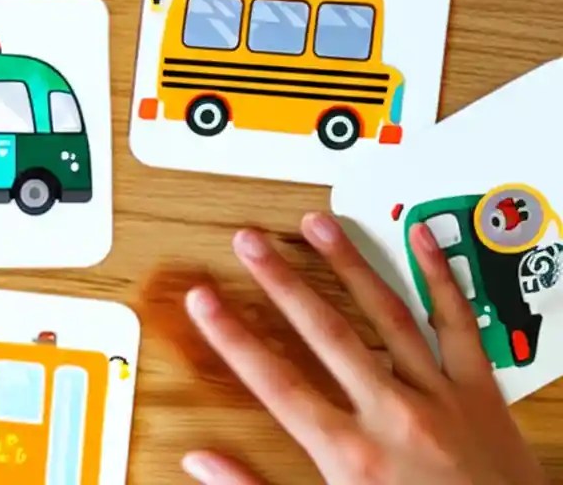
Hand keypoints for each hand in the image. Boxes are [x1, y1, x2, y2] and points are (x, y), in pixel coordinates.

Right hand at [182, 214, 546, 484]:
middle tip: (251, 241)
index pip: (274, 382)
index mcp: (350, 455)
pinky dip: (440, 276)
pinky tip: (419, 236)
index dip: (232, 336)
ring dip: (347, 263)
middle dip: (280, 281)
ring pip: (386, 315)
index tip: (205, 301)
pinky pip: (458, 324)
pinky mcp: (480, 392)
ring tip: (318, 223)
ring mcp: (439, 398)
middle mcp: (392, 417)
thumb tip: (203, 465)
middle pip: (324, 333)